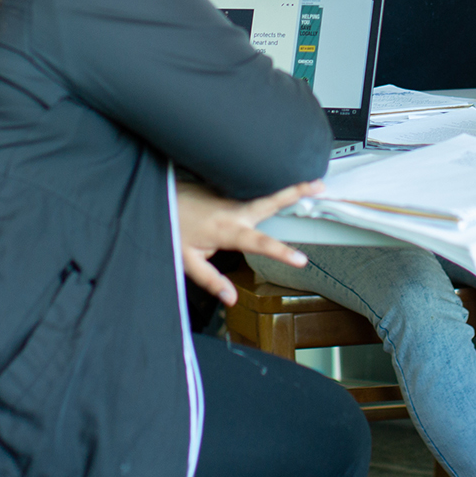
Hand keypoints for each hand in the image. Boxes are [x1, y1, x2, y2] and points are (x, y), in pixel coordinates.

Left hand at [176, 180, 323, 305]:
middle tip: (319, 186)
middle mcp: (233, 209)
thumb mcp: (186, 260)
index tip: (301, 260)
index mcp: (227, 229)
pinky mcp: (224, 186)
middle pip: (270, 200)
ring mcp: (229, 194)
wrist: (156, 197)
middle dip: (296, 192)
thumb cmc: (170, 226)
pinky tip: (276, 179)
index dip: (281, 253)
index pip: (260, 243)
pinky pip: (250, 186)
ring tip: (310, 178)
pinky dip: (265, 183)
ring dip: (285, 184)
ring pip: (262, 189)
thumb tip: (231, 298)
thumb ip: (211, 280)